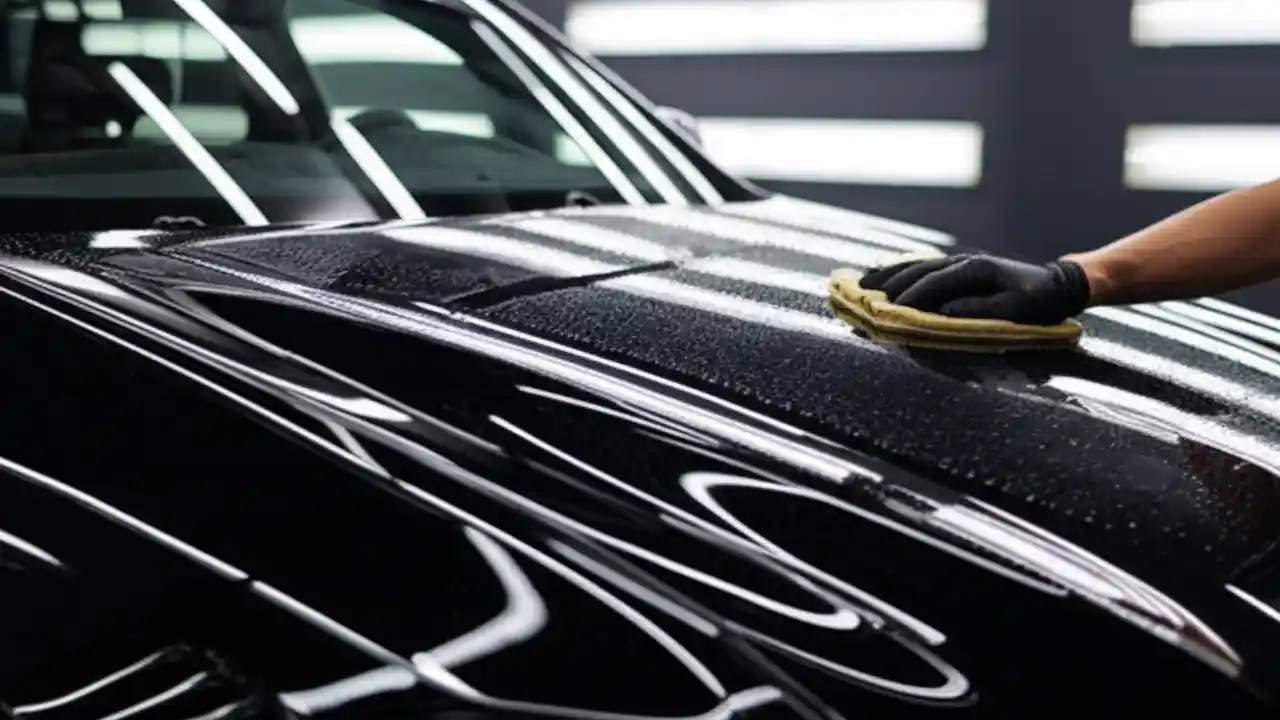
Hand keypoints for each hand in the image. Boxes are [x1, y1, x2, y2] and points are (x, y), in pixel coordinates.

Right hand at [859, 254, 1091, 324]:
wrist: (1058, 285)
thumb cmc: (1037, 302)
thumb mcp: (1014, 310)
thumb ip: (978, 311)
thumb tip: (942, 314)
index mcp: (975, 269)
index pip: (932, 282)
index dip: (907, 298)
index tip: (885, 312)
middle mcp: (963, 261)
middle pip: (916, 270)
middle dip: (887, 284)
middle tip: (859, 297)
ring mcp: (960, 262)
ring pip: (916, 266)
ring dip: (888, 275)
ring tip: (861, 283)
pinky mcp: (960, 269)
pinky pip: (923, 268)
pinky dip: (901, 272)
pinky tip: (885, 276)